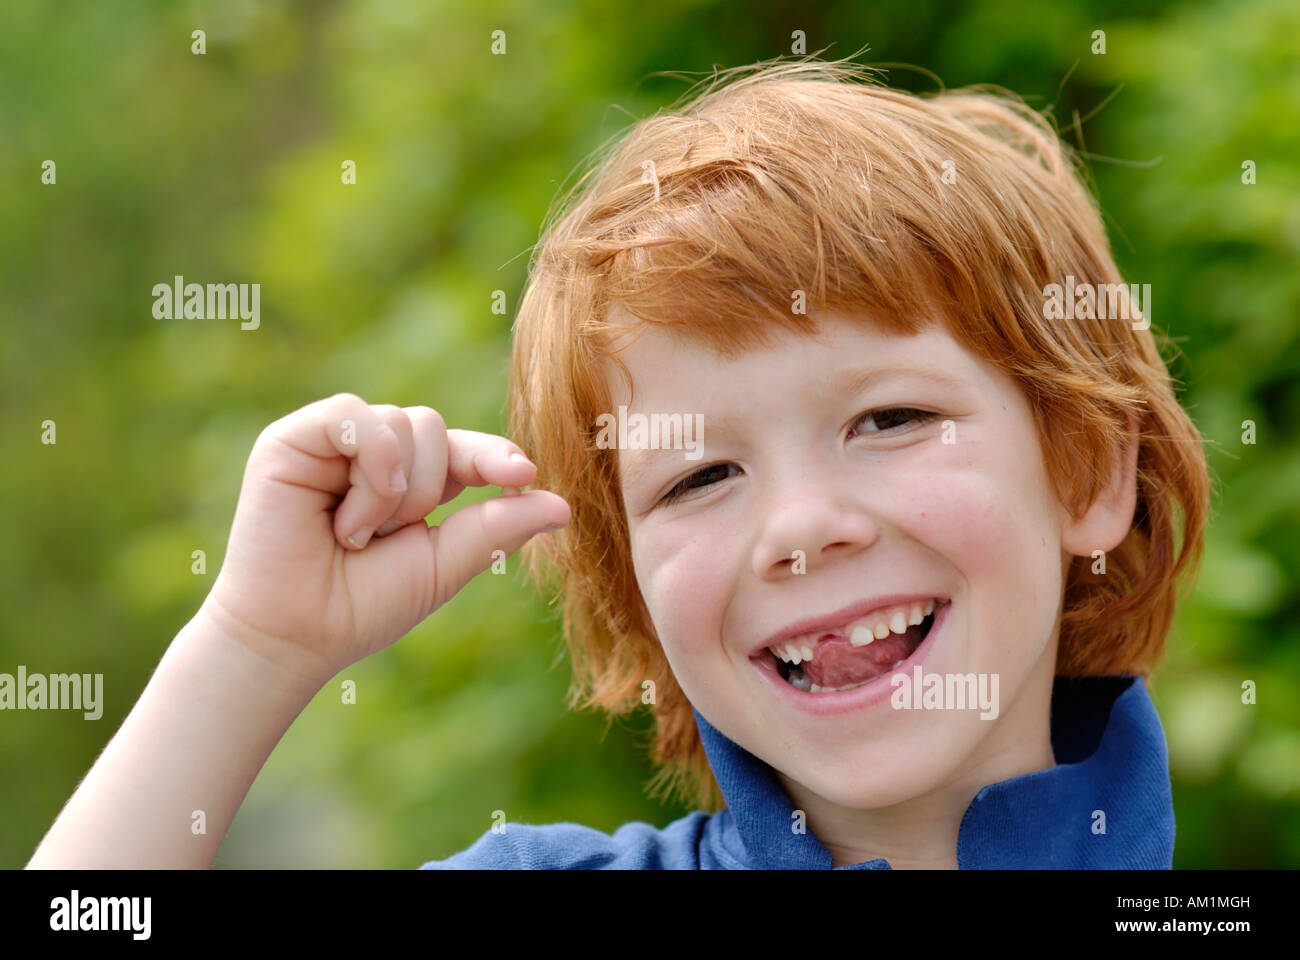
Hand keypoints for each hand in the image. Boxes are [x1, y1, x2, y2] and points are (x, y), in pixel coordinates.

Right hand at [200, 393, 569, 682]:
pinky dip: (369, 465)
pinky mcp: (292, 439)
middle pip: (434, 426)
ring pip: (403, 421)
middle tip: (387, 539)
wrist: (297, 635)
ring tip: (356, 535)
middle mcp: (373, 453)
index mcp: (412, 480)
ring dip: (395, 491)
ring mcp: (332, 442)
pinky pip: (356, 416)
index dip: (494, 456)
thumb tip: (562, 504)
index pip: (463, 449)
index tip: (521, 473)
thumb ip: (496, 527)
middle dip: (429, 489)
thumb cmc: (364, 605)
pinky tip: (347, 518)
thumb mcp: (443, 564)